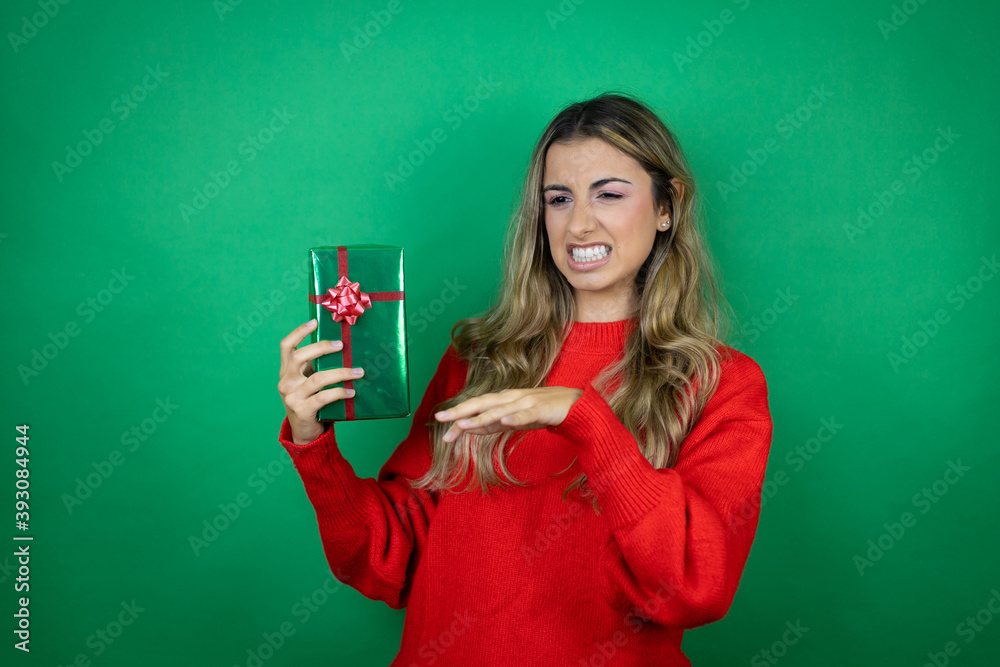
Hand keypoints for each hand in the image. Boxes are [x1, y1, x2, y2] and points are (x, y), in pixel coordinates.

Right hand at [277, 319, 365, 444]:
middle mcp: (285, 382)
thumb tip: (345, 349)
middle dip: (322, 348)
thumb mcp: (308, 383)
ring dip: (341, 373)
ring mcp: (292, 397)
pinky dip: (340, 392)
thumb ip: (316, 368)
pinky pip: (324, 397)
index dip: (298, 332)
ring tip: (359, 372)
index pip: (286, 346)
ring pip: (317, 379)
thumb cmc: (312, 402)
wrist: (305, 433)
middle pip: (300, 357)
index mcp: (286, 371)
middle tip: (341, 345)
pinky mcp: (302, 410)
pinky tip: (352, 392)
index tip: (315, 322)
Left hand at [434, 386, 583, 442]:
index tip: (443, 431)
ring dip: (481, 417)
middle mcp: (511, 398)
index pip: (477, 408)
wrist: (574, 405)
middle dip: (461, 411)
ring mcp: (526, 402)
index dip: (459, 418)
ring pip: (500, 410)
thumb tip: (468, 429)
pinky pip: (526, 414)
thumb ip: (492, 424)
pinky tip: (505, 421)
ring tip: (464, 424)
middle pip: (482, 404)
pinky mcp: (541, 409)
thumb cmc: (542, 412)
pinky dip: (515, 417)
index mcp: (503, 400)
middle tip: (440, 419)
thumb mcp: (512, 420)